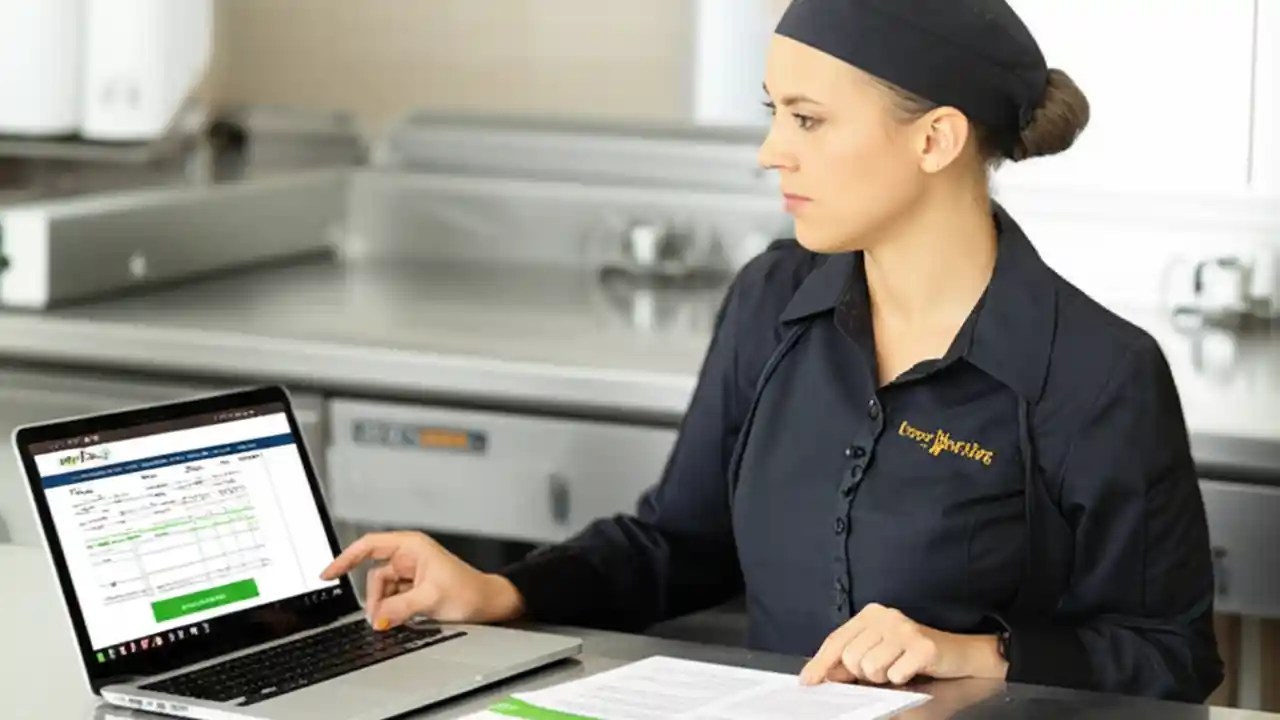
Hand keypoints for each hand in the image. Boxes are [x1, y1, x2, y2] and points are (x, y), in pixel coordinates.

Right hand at [320, 531, 525, 629]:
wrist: (487, 603)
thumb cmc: (469, 590)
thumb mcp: (430, 598)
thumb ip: (399, 608)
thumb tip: (376, 617)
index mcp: (411, 546)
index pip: (369, 546)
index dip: (346, 558)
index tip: (329, 573)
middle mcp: (409, 555)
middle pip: (374, 573)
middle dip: (374, 597)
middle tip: (376, 618)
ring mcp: (410, 572)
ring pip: (382, 589)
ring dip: (383, 606)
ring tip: (394, 620)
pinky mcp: (413, 587)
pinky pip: (392, 597)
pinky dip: (391, 609)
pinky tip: (399, 618)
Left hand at [799, 603, 1007, 686]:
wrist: (958, 653)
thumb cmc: (911, 653)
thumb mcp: (877, 651)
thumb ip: (849, 660)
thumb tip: (820, 675)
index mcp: (870, 614)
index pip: (836, 640)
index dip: (820, 664)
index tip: (808, 682)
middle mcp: (885, 616)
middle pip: (851, 658)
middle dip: (863, 673)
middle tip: (884, 669)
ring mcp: (904, 629)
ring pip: (870, 667)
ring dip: (883, 677)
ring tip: (897, 667)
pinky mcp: (923, 646)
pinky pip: (895, 674)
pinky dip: (902, 679)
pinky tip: (912, 670)